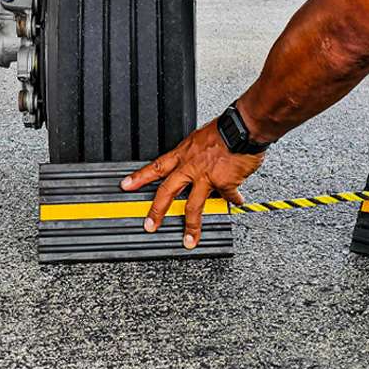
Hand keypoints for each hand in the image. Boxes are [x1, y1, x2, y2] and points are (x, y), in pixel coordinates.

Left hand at [121, 119, 265, 248]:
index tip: (126, 185)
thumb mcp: (200, 138)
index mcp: (183, 154)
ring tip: (190, 240)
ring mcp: (206, 177)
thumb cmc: (224, 129)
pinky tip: (238, 201)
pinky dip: (234, 199)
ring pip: (194, 206)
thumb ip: (194, 155)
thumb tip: (194, 166)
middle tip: (149, 225)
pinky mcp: (224, 184)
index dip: (139, 177)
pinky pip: (228, 197)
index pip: (156, 166)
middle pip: (168, 191)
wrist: (243, 127)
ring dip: (192, 226)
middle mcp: (191, 166)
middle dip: (157, 211)